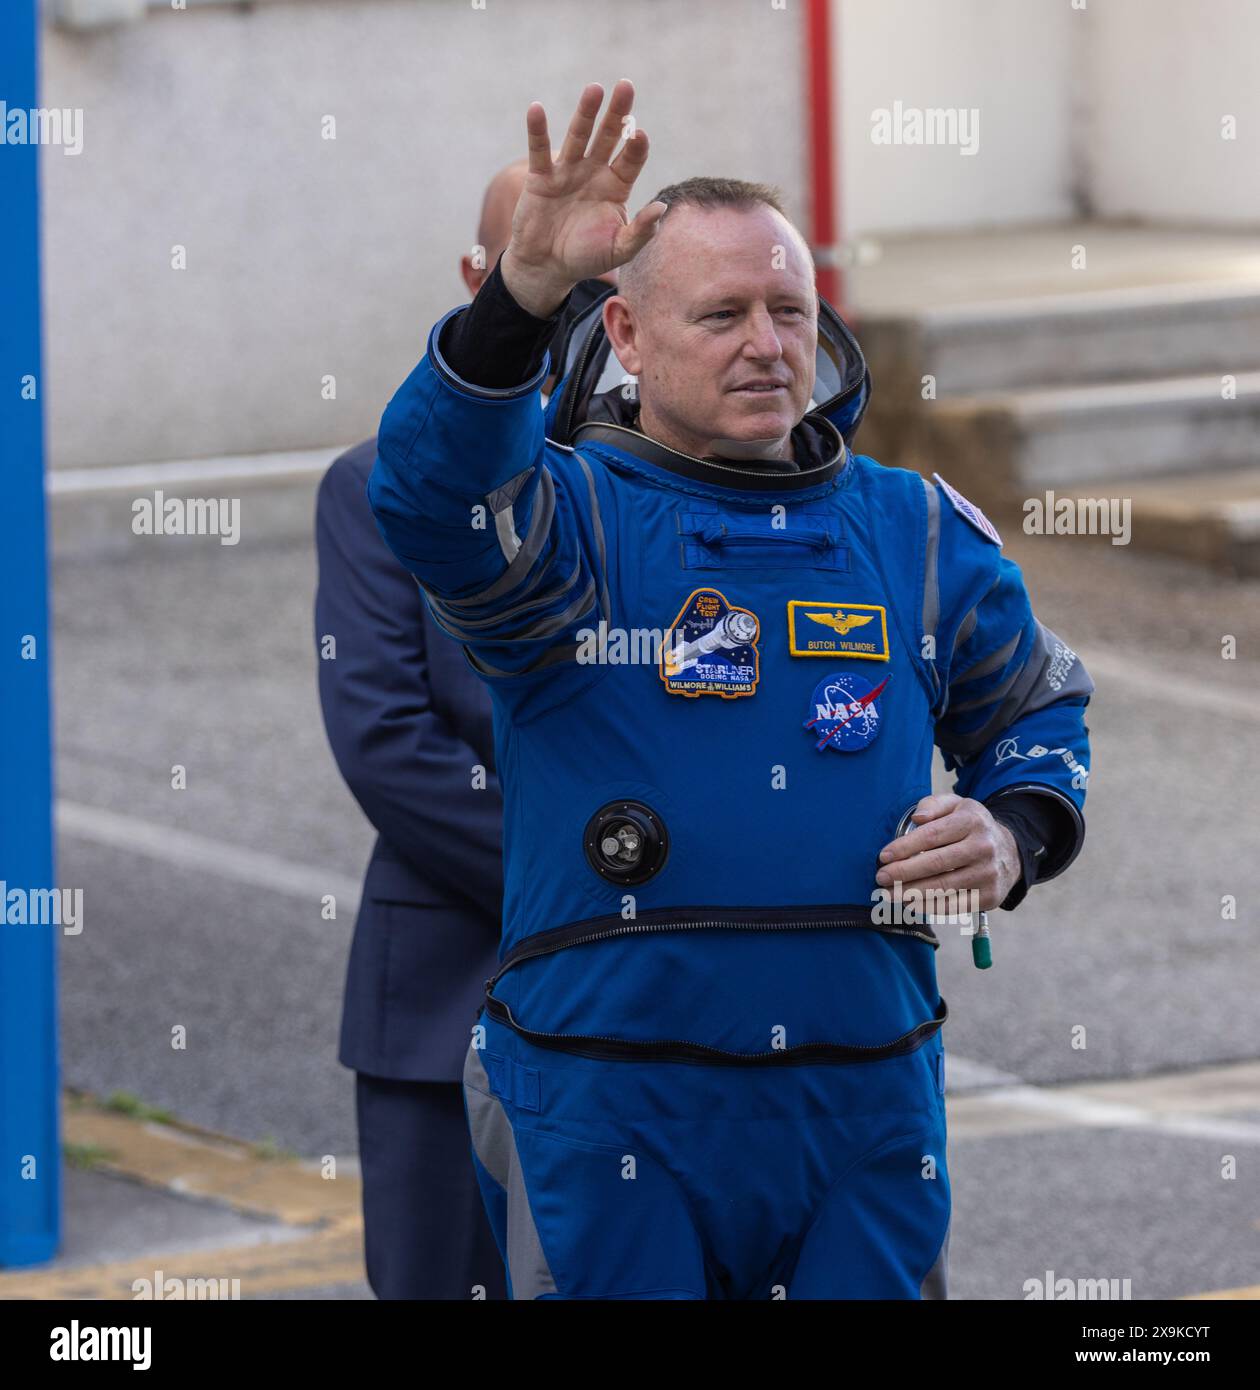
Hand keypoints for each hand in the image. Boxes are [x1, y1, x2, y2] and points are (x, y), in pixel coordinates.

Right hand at [501, 79, 667, 316]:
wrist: (548, 267)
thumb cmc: (586, 258)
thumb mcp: (619, 250)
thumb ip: (641, 232)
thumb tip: (662, 208)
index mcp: (616, 186)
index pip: (631, 159)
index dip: (636, 146)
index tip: (640, 135)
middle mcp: (594, 172)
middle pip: (608, 136)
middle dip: (617, 113)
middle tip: (626, 86)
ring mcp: (567, 171)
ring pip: (578, 136)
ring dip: (586, 112)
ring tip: (595, 89)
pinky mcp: (541, 177)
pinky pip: (539, 150)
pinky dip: (537, 130)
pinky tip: (536, 110)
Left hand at [874, 793, 1020, 912]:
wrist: (1009, 852)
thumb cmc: (971, 827)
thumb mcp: (956, 805)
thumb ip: (933, 805)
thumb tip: (917, 818)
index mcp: (972, 821)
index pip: (932, 835)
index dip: (904, 847)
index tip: (883, 856)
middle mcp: (983, 847)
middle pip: (936, 863)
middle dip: (903, 872)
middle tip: (880, 878)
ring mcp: (988, 874)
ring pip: (943, 887)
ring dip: (912, 893)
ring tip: (889, 894)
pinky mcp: (990, 897)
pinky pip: (954, 906)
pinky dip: (929, 907)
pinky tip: (911, 904)